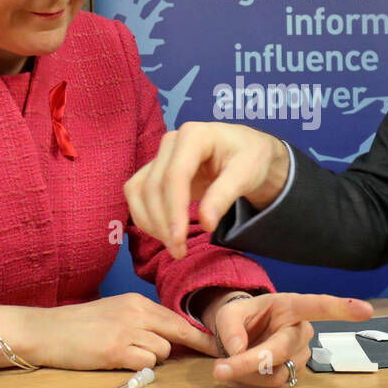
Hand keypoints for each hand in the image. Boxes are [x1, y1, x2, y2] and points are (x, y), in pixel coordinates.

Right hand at [0, 294, 219, 371]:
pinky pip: (146, 364)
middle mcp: (134, 312)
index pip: (176, 318)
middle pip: (177, 332)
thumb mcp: (113, 312)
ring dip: (153, 359)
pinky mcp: (114, 351)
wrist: (44, 331)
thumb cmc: (77, 326)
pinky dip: (140, 368)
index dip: (198, 334)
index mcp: (135, 301)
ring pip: (163, 351)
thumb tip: (171, 338)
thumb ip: (141, 321)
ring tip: (127, 355)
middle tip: (209, 357)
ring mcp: (125, 331)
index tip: (217, 344)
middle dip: (194, 347)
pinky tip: (121, 362)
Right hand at [125, 122, 290, 258]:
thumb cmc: (250, 157)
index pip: (174, 176)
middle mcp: (170, 142)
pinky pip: (137, 194)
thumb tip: (206, 224)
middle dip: (163, 223)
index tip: (179, 240)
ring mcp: (160, 156)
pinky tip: (163, 233)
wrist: (247, 151)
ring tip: (174, 246)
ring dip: (151, 223)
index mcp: (194, 135)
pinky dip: (145, 217)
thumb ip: (224, 196)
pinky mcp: (154, 170)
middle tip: (179, 252)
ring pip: (139, 192)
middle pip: (153, 186)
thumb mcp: (247, 174)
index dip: (173, 210)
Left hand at [204, 292, 374, 387]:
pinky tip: (240, 372)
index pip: (319, 305)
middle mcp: (301, 332)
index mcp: (292, 307)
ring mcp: (299, 357)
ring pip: (273, 374)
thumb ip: (229, 325)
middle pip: (281, 350)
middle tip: (219, 370)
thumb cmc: (243, 318)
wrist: (243, 336)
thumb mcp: (230, 313)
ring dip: (243, 374)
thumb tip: (236, 347)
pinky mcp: (291, 377)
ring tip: (225, 365)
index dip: (342, 308)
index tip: (366, 310)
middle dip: (250, 361)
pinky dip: (246, 384)